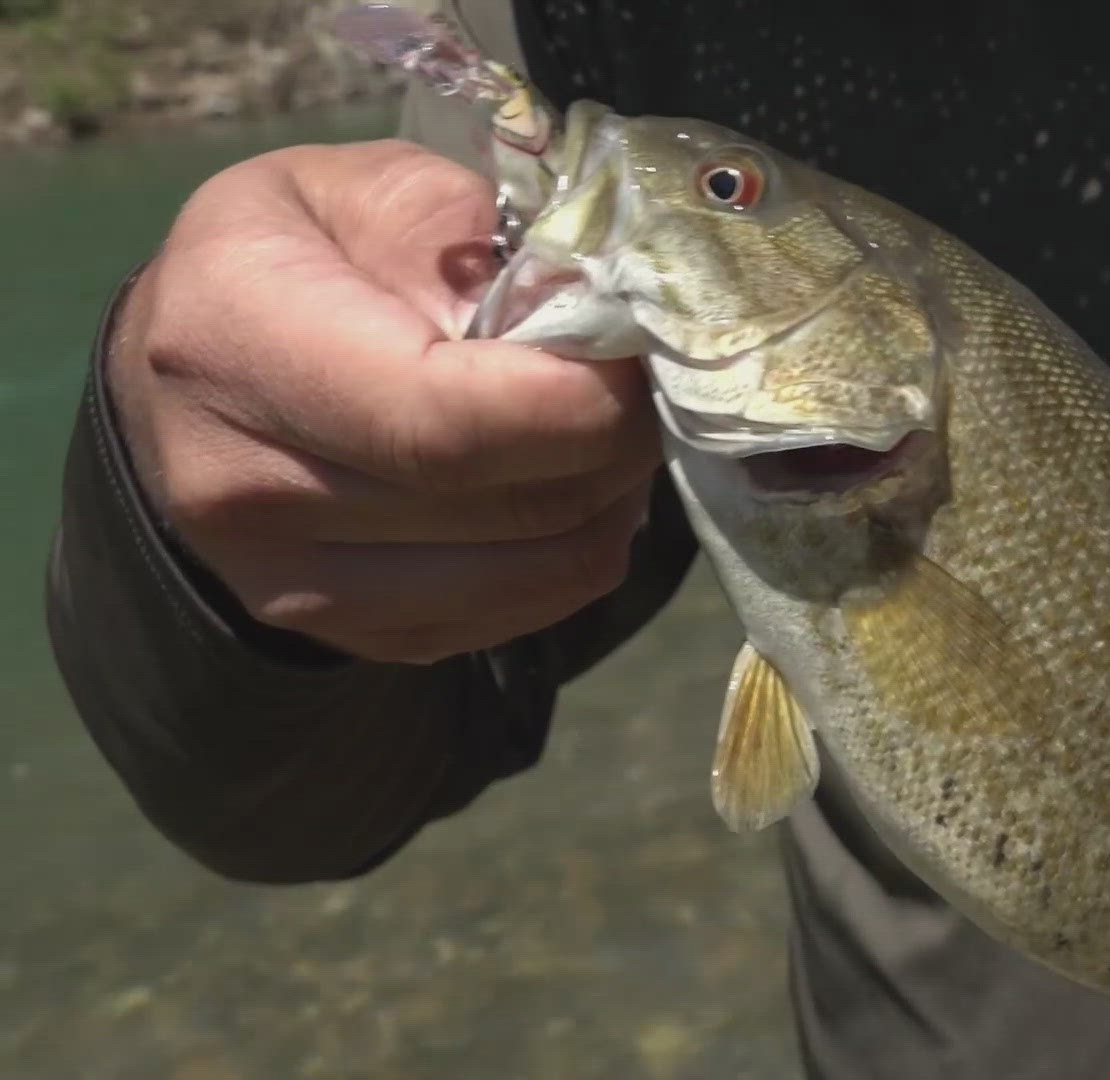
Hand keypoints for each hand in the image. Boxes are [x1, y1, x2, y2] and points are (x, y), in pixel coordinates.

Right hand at [110, 139, 659, 663]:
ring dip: (611, 503)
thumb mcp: (368, 191)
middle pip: (507, 506)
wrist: (188, 372)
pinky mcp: (347, 636)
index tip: (642, 356)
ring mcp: (290, 584)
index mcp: (236, 341)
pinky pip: (516, 614)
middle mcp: (244, 485)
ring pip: (533, 574)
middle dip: (618, 444)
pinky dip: (575, 552)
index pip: (446, 422)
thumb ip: (474, 241)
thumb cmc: (296, 254)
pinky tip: (565, 483)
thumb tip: (589, 314)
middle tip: (647, 383)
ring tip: (609, 431)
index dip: (581, 404)